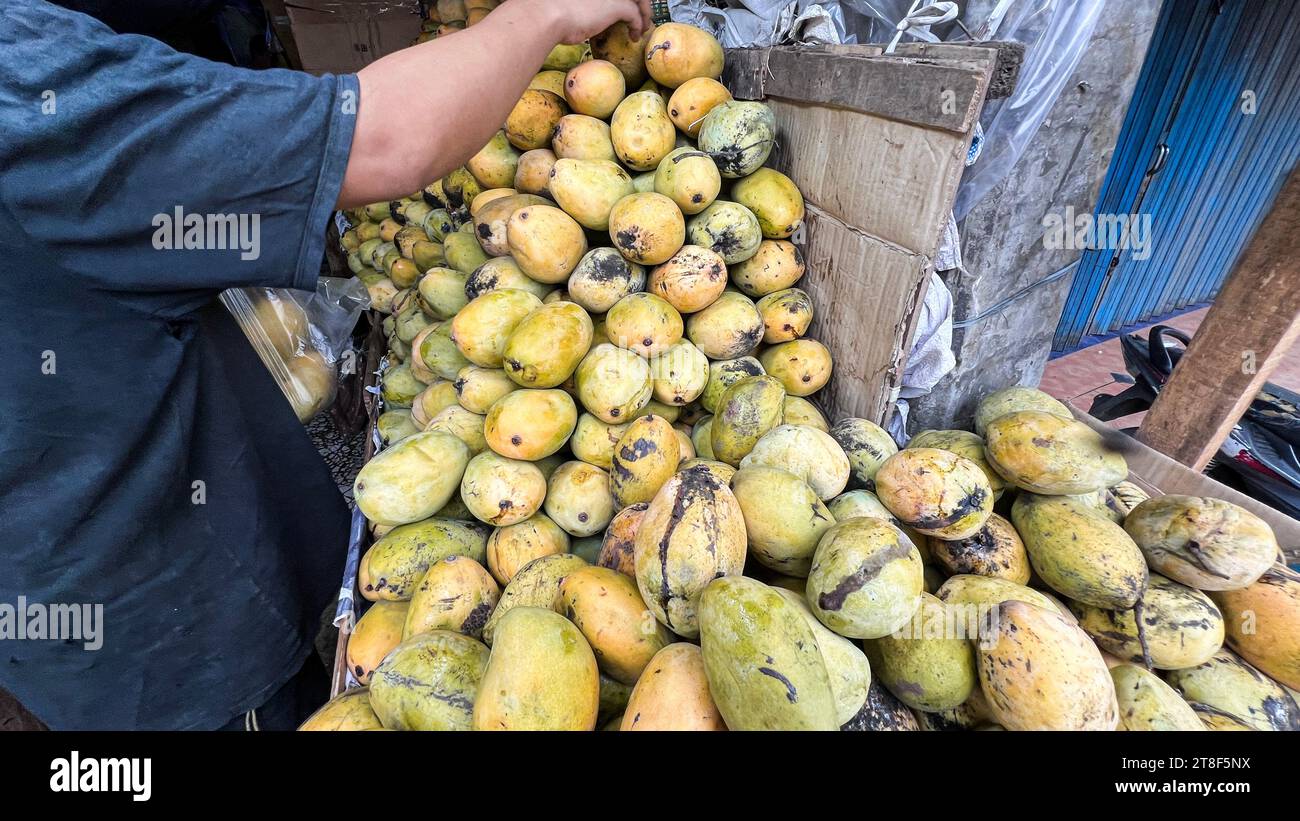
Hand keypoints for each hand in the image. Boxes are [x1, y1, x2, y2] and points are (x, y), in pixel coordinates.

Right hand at [526, 0, 652, 44]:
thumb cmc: (548, 11)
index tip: (627, 8)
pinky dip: (639, 25)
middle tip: (642, 15)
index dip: (625, 0)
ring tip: (644, 26)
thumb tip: (589, 13)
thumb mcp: (568, 3)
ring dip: (645, 12)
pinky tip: (634, 36)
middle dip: (640, 3)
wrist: (546, 16)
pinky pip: (635, 14)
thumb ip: (582, 4)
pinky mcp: (615, 5)